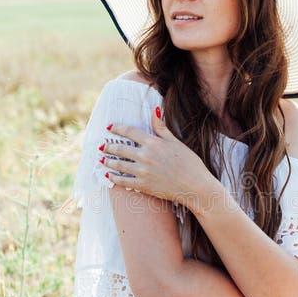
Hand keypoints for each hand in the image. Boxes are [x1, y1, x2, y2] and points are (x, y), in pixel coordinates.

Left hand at [101, 107, 218, 205]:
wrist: (195, 186)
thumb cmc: (189, 163)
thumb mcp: (175, 142)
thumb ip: (161, 128)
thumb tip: (154, 110)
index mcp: (153, 142)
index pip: (130, 132)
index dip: (117, 128)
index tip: (110, 128)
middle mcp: (145, 156)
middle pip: (120, 148)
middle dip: (109, 146)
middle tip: (102, 146)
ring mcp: (143, 171)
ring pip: (119, 164)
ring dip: (108, 161)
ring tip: (102, 159)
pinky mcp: (143, 185)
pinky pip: (123, 181)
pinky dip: (114, 177)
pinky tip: (108, 175)